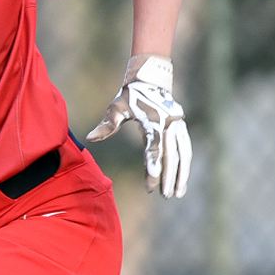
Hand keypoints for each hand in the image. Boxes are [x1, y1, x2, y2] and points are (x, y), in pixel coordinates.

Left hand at [85, 53, 190, 197]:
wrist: (151, 79)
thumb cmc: (130, 96)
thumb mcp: (117, 108)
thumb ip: (107, 125)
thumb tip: (89, 139)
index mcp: (153, 121)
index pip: (154, 150)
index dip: (154, 170)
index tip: (151, 187)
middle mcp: (169, 125)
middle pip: (171, 155)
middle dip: (169, 177)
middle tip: (165, 196)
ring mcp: (177, 126)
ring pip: (183, 154)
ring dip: (182, 175)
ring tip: (179, 194)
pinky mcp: (181, 127)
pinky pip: (185, 149)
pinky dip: (185, 165)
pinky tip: (182, 180)